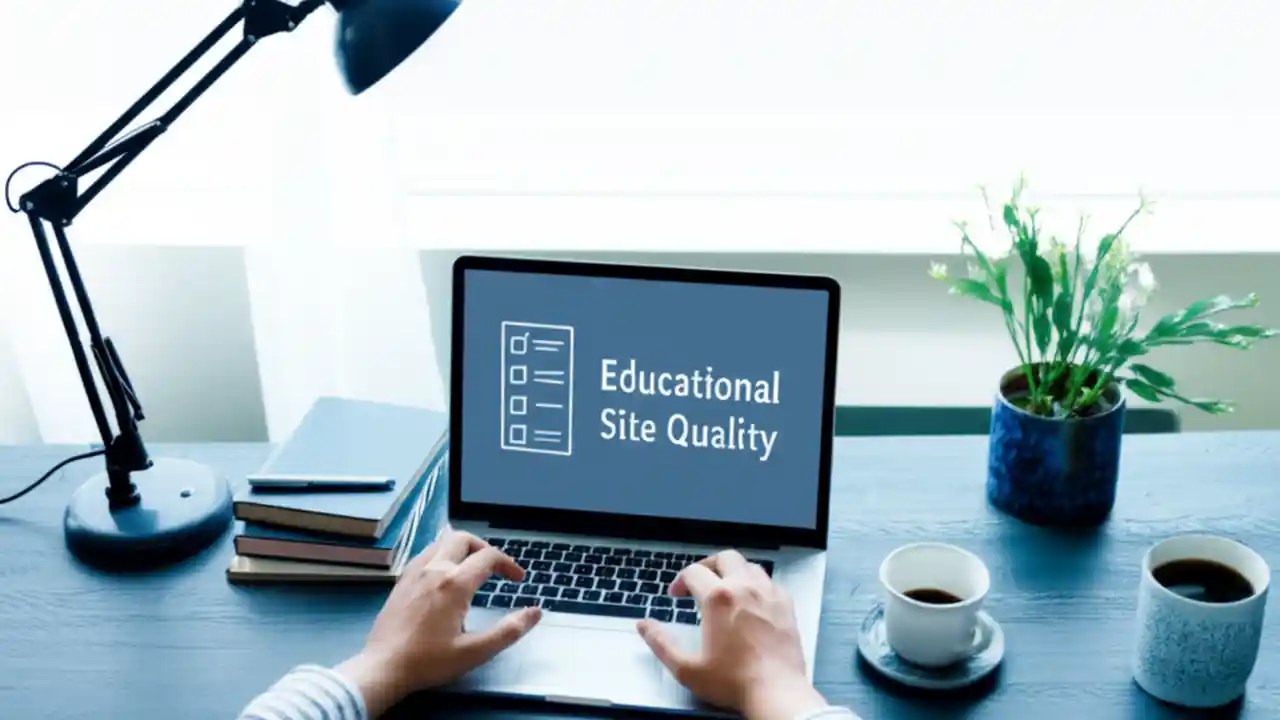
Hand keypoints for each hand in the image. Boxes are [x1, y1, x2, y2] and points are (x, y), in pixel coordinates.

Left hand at [336, 530, 541, 715]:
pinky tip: (442, 576)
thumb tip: (535, 613)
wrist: (382, 667)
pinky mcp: (400, 582)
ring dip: (461, 549)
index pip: (488, 557)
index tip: (517, 579)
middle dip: (484, 547)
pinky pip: (424, 555)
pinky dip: (441, 556)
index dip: (508, 564)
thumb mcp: (475, 651)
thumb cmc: (429, 661)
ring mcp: (413, 573)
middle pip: (462, 538)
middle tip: (494, 567)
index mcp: (454, 584)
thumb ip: (508, 631)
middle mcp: (433, 570)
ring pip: (441, 543)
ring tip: (471, 568)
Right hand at [636, 550, 827, 719]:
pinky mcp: (786, 606)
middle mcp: (744, 588)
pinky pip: (772, 582)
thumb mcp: (686, 667)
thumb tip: (644, 626)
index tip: (676, 595)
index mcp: (717, 598)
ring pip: (749, 566)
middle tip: (700, 581)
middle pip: (724, 558)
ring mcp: (768, 595)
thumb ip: (661, 643)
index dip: (679, 581)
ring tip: (726, 586)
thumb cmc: (734, 682)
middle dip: (707, 565)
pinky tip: (754, 599)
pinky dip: (759, 585)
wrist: (776, 692)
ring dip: (734, 571)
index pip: (693, 572)